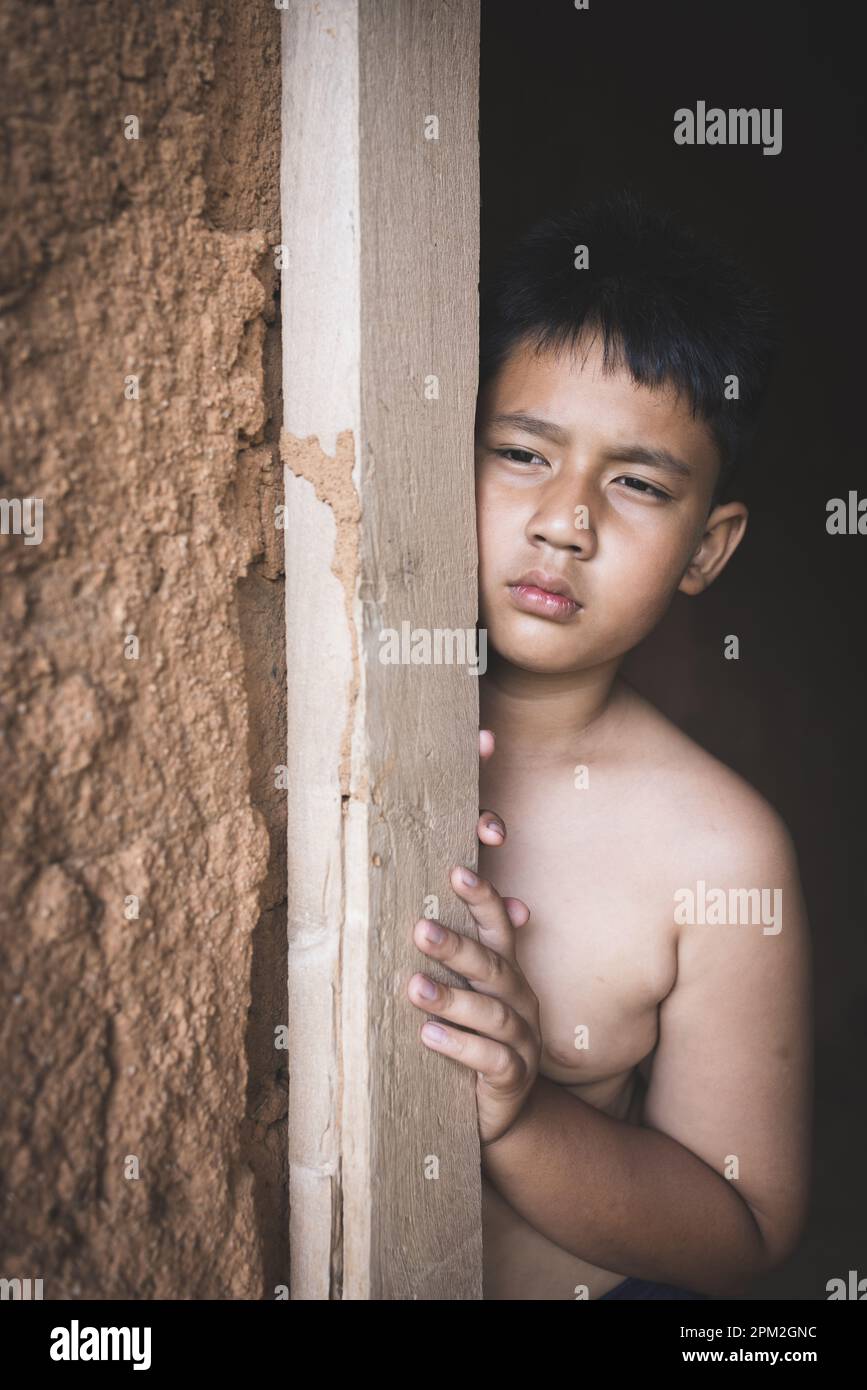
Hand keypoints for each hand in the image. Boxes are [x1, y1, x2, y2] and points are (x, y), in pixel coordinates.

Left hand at [407, 729, 541, 1145]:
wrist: (503, 1112)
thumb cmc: (474, 1042)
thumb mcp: (467, 997)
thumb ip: (455, 958)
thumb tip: (422, 906)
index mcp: (507, 972)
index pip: (499, 926)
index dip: (482, 897)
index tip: (455, 872)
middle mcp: (520, 999)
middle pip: (493, 966)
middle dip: (457, 946)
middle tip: (420, 928)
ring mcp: (523, 1040)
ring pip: (492, 1014)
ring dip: (453, 998)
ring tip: (414, 987)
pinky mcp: (514, 1079)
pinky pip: (493, 1060)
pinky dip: (461, 1046)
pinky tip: (429, 1036)